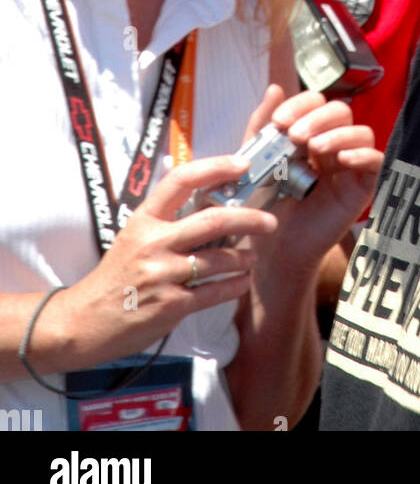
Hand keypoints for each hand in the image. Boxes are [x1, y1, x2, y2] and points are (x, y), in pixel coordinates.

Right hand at [35, 154, 280, 372]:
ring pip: (219, 259)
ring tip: (252, 257)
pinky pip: (214, 291)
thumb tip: (210, 201)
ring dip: (243, 258)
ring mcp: (162, 274)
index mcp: (144, 219)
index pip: (181, 180)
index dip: (215, 167)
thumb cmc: (116, 276)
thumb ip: (166, 219)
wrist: (86, 320)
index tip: (241, 164)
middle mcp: (153, 242)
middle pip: (212, 220)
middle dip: (248, 219)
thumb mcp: (134, 236)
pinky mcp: (171, 305)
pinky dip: (234, 285)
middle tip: (269, 221)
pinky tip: (242, 282)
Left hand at [237, 86, 382, 280]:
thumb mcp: (258, 159)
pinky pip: (377, 161)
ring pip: (361, 132)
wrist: (275, 248)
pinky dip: (363, 154)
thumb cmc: (267, 206)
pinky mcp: (363, 187)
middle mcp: (333, 145)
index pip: (316, 103)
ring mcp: (350, 165)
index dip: (300, 105)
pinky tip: (341, 160)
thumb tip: (275, 87)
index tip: (279, 122)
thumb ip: (262, 125)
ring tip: (315, 149)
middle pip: (341, 111)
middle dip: (317, 117)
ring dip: (338, 134)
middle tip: (295, 136)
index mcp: (309, 135)